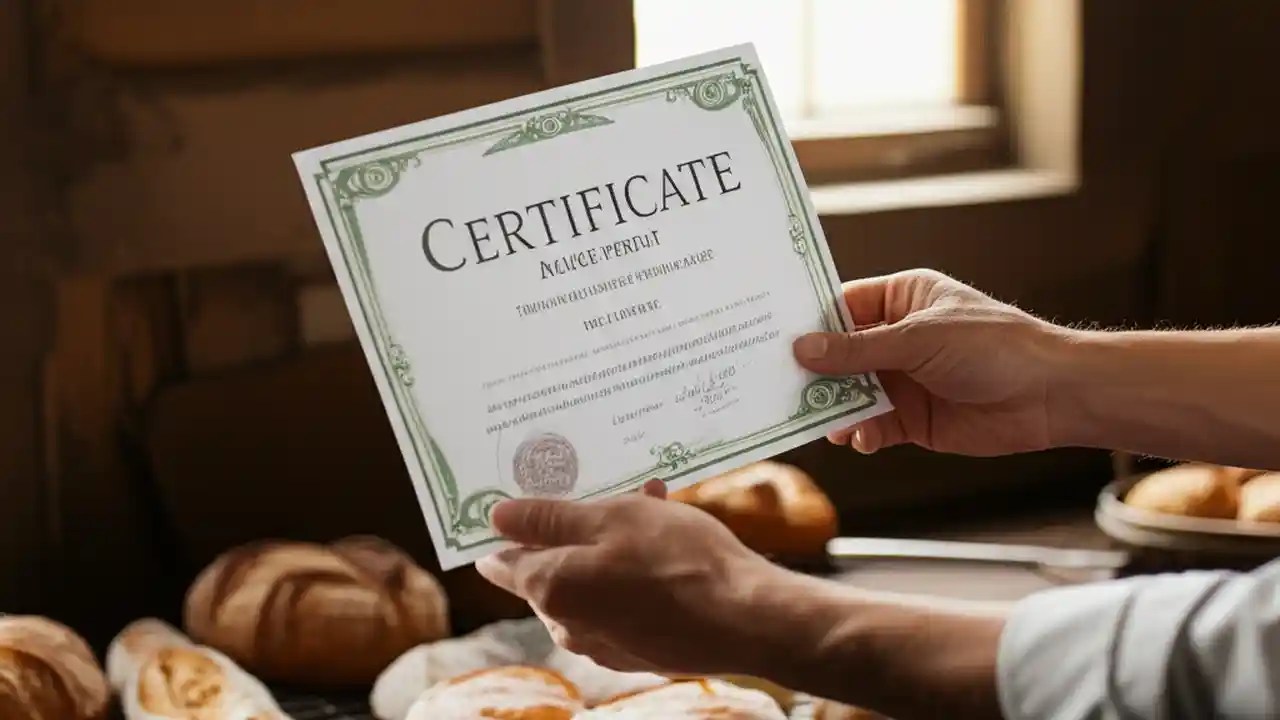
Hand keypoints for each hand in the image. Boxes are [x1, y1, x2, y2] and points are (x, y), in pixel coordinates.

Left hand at [474, 480, 799, 676]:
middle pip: (550, 566)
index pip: (499, 559)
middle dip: (575, 526)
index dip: (508, 525)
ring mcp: (602, 643)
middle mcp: (567, 625)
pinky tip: (668, 541)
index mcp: (550, 589)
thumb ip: (549, 519)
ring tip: (652, 502)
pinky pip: (618, 601)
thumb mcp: (613, 518)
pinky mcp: (636, 649)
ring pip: (590, 579)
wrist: (746, 620)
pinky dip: (631, 571)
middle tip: (610, 488)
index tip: (523, 495)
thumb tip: (497, 516)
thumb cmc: (679, 561)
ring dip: (611, 542)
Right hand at [793, 268, 1065, 456]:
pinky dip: (862, 433)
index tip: (770, 335)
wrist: (1050, 397)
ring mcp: (904, 381)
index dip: (808, 322)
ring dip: (834, 407)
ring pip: (851, 394)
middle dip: (813, 371)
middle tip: (776, 384)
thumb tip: (802, 349)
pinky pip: (873, 426)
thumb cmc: (994, 347)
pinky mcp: (913, 420)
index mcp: (902, 300)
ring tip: (817, 419)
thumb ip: (858, 350)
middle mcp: (898, 339)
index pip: (841, 307)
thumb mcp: (919, 340)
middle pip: (839, 354)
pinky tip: (859, 438)